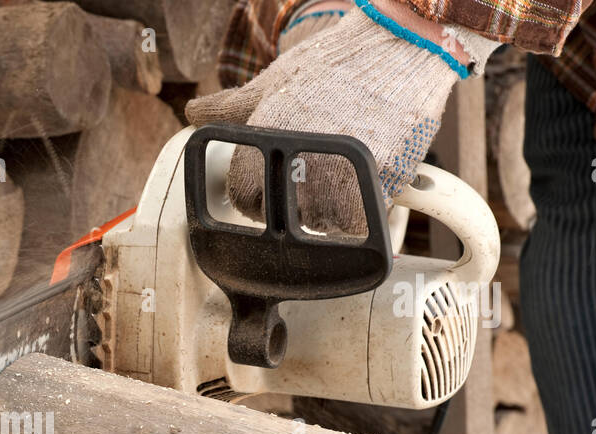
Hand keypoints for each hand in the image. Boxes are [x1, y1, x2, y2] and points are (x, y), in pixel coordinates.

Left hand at [185, 1, 467, 233]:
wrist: (402, 45)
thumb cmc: (336, 62)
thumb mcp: (274, 81)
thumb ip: (230, 107)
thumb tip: (193, 114)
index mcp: (268, 138)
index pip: (245, 200)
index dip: (257, 198)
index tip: (271, 190)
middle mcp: (301, 160)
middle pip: (284, 218)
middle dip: (293, 208)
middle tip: (311, 181)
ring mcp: (342, 175)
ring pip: (323, 225)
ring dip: (328, 213)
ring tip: (338, 180)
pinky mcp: (380, 183)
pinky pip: (361, 223)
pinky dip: (361, 213)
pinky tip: (362, 186)